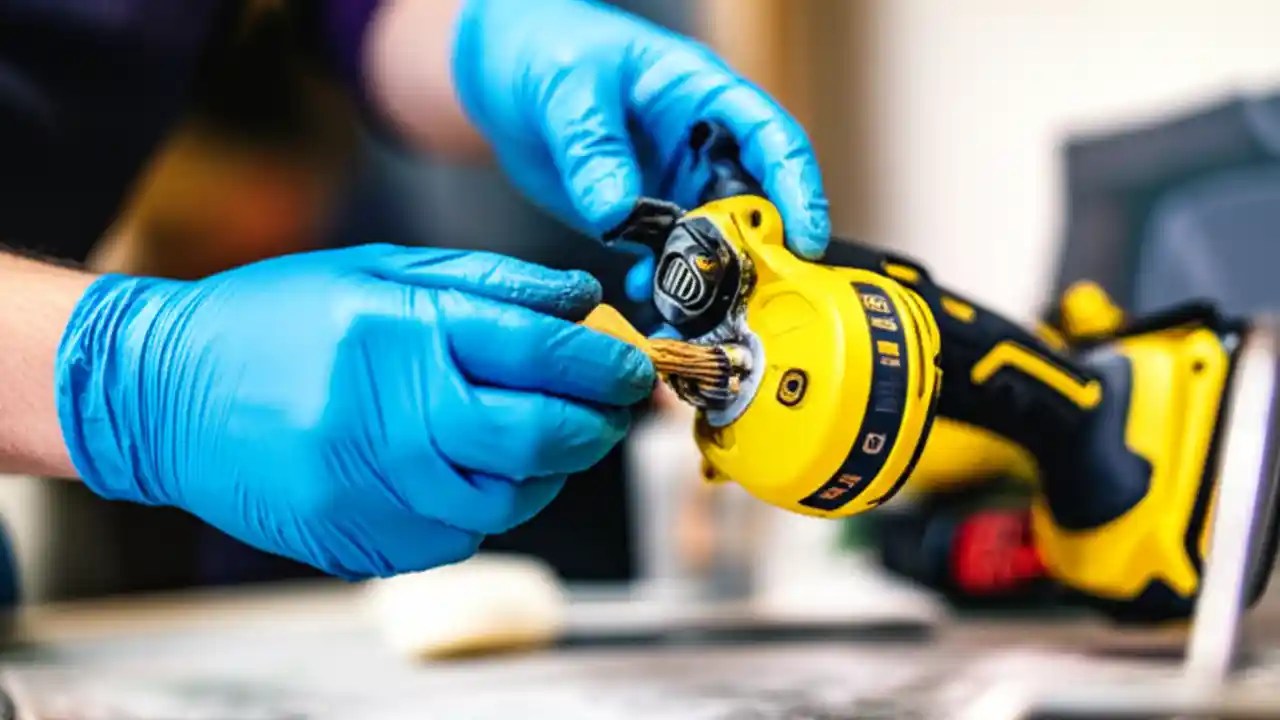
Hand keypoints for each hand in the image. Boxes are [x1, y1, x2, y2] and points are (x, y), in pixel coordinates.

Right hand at [56, 245, 653, 577]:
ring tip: (551, 437)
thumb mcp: (376, 271)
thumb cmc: (272, 318)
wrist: (161, 393)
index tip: (631, 366)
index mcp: (395, 333)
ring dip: (550, 470)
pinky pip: (457, 536)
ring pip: (506, 498)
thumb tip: (578, 301)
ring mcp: (368, 489)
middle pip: (535, 436)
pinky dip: (491, 505)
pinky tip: (483, 471)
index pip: (536, 351)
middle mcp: (386, 416)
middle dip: (594, 424)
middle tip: (611, 408)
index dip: (602, 362)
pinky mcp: (354, 539)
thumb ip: (486, 284)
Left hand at [451, 0, 829, 299]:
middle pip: (755, 204)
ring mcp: (673, 188)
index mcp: (703, 96)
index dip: (797, 188)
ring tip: (702, 317)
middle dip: (762, 254)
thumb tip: (616, 210)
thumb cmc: (544, 50)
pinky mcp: (641, 221)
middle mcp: (700, 147)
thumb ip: (592, 146)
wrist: (498, 76)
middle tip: (755, 298)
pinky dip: (665, 289)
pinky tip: (647, 302)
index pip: (772, 139)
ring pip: (716, 243)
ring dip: (714, 283)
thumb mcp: (567, 87)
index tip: (803, 238)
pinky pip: (668, 263)